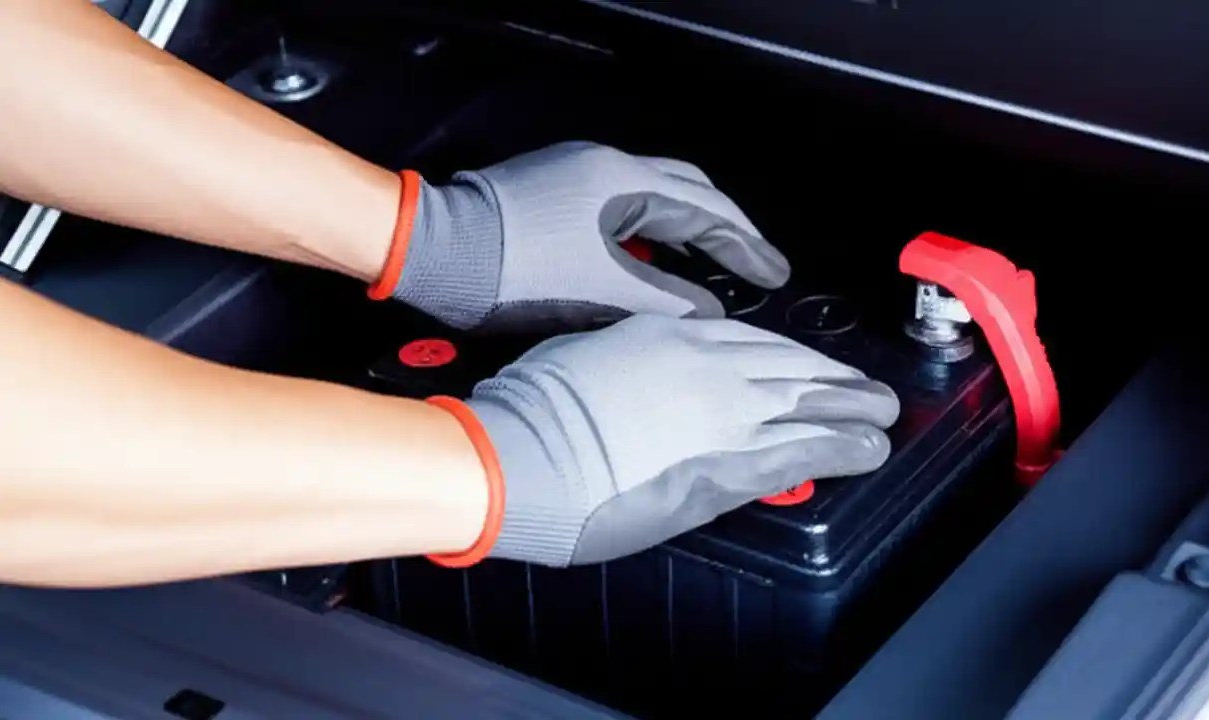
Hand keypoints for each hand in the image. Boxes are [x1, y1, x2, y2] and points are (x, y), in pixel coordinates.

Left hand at [369, 142, 789, 330]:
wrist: (432, 252)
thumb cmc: (514, 275)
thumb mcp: (600, 295)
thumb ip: (665, 304)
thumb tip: (708, 314)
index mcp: (624, 181)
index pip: (706, 212)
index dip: (746, 248)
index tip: (776, 276)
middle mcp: (605, 165)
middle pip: (687, 191)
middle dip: (726, 230)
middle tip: (756, 265)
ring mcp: (575, 174)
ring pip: (653, 196)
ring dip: (687, 229)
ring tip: (715, 264)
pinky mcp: (551, 192)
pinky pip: (621, 205)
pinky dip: (650, 233)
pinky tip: (652, 263)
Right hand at [430, 315, 898, 567]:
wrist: (523, 451)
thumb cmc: (532, 408)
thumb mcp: (580, 359)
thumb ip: (624, 364)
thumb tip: (637, 378)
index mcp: (668, 336)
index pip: (747, 338)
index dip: (786, 352)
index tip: (804, 361)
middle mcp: (709, 364)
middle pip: (790, 364)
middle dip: (832, 376)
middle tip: (863, 386)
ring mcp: (727, 409)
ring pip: (809, 400)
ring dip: (852, 408)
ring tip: (881, 413)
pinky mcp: (735, 459)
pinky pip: (806, 448)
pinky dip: (845, 447)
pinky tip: (869, 447)